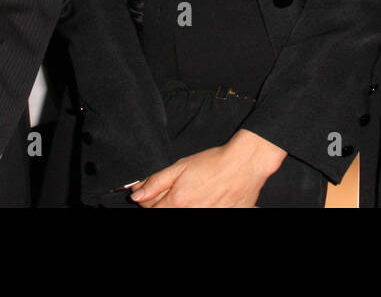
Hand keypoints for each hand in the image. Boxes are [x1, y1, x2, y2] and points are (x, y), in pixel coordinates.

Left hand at [130, 129, 286, 207]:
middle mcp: (190, 214)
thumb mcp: (180, 167)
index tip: (151, 192)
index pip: (150, 209)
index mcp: (177, 203)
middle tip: (175, 191)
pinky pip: (203, 214)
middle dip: (163, 204)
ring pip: (182, 216)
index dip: (147, 200)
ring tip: (193, 194)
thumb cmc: (213, 163)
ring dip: (182, 207)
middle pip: (165, 213)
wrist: (244, 165)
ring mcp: (206, 217)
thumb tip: (136, 195)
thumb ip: (155, 182)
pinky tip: (205, 200)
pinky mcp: (221, 218)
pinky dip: (200, 207)